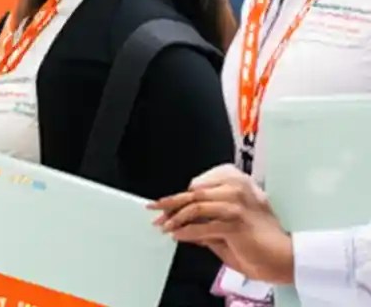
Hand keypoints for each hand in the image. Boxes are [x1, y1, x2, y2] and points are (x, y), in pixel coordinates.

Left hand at [148, 164, 294, 283]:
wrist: (285, 258)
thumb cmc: (259, 240)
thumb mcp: (228, 222)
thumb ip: (206, 217)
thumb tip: (180, 218)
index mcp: (238, 181)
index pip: (199, 184)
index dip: (180, 195)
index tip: (165, 204)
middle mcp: (238, 188)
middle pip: (193, 193)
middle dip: (170, 204)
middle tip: (154, 211)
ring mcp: (237, 204)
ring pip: (195, 206)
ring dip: (174, 218)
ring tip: (164, 226)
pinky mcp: (235, 223)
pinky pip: (201, 226)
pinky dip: (185, 232)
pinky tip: (176, 236)